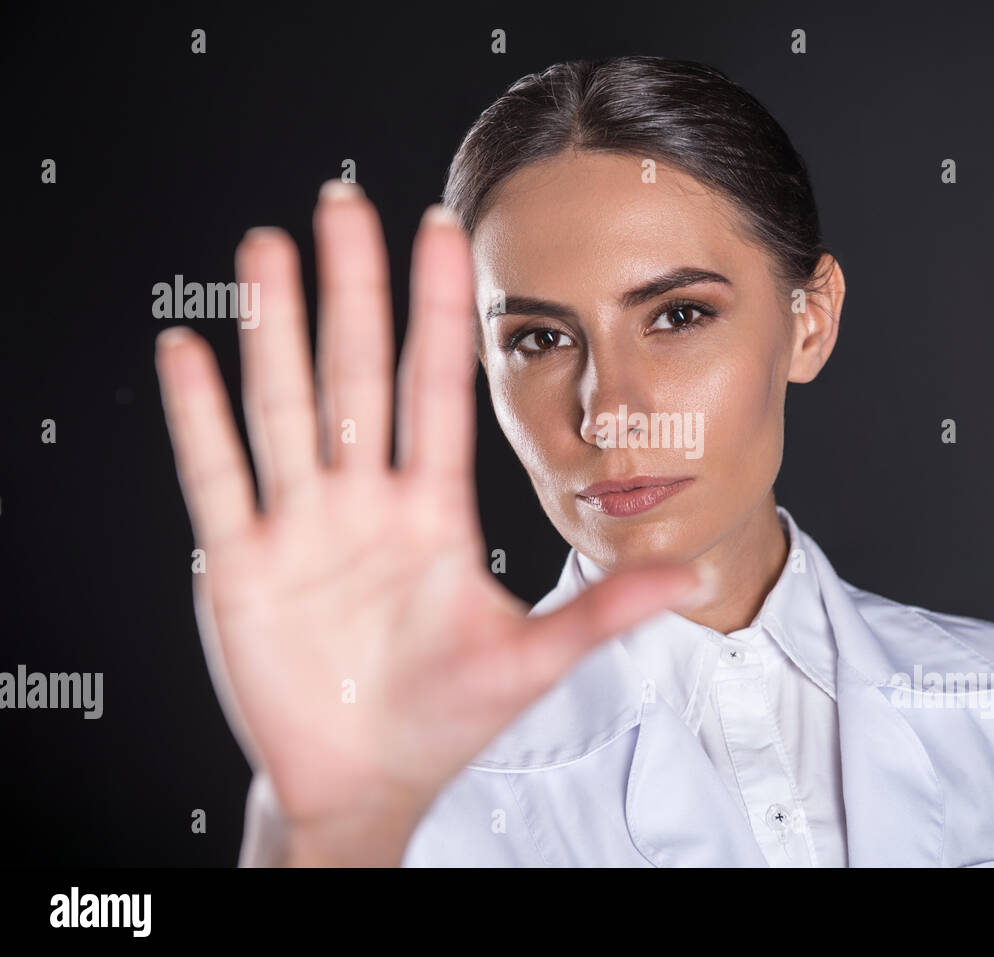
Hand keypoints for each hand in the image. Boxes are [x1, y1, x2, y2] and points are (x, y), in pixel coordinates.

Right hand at [154, 181, 704, 863]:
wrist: (367, 776)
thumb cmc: (446, 714)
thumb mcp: (530, 660)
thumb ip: (601, 612)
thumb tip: (688, 577)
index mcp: (434, 512)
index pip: (437, 389)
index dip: (438, 312)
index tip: (444, 231)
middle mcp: (366, 502)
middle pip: (357, 374)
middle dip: (354, 289)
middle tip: (346, 202)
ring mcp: (303, 526)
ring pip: (285, 407)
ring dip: (275, 330)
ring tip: (268, 250)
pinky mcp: (245, 564)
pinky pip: (218, 478)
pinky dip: (201, 419)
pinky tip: (188, 354)